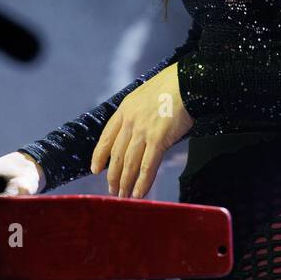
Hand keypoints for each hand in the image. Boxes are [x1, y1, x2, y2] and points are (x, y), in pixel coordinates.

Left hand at [91, 62, 192, 198]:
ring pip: (129, 164)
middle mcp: (130, 122)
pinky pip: (147, 166)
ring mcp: (143, 131)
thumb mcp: (144, 95)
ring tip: (124, 197)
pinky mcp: (158, 140)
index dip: (99, 155)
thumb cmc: (171, 87)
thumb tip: (138, 129)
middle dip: (113, 175)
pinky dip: (142, 182)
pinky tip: (139, 193)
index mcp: (125, 110)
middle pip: (116, 154)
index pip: (106, 137)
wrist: (186, 82)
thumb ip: (137, 112)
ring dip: (125, 183)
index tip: (95, 169)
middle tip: (112, 190)